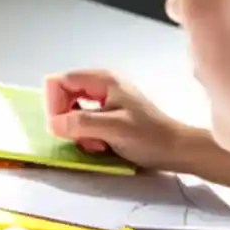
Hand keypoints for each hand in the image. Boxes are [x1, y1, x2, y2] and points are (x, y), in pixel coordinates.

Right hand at [44, 69, 195, 171]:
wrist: (176, 150)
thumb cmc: (149, 137)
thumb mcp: (113, 129)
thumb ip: (81, 123)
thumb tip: (53, 124)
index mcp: (103, 79)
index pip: (60, 81)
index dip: (54, 103)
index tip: (61, 126)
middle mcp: (102, 84)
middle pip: (63, 94)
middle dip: (64, 117)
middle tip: (79, 137)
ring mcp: (105, 98)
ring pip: (71, 108)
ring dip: (75, 128)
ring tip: (93, 142)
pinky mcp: (108, 112)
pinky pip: (82, 118)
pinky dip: (84, 132)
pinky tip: (98, 143)